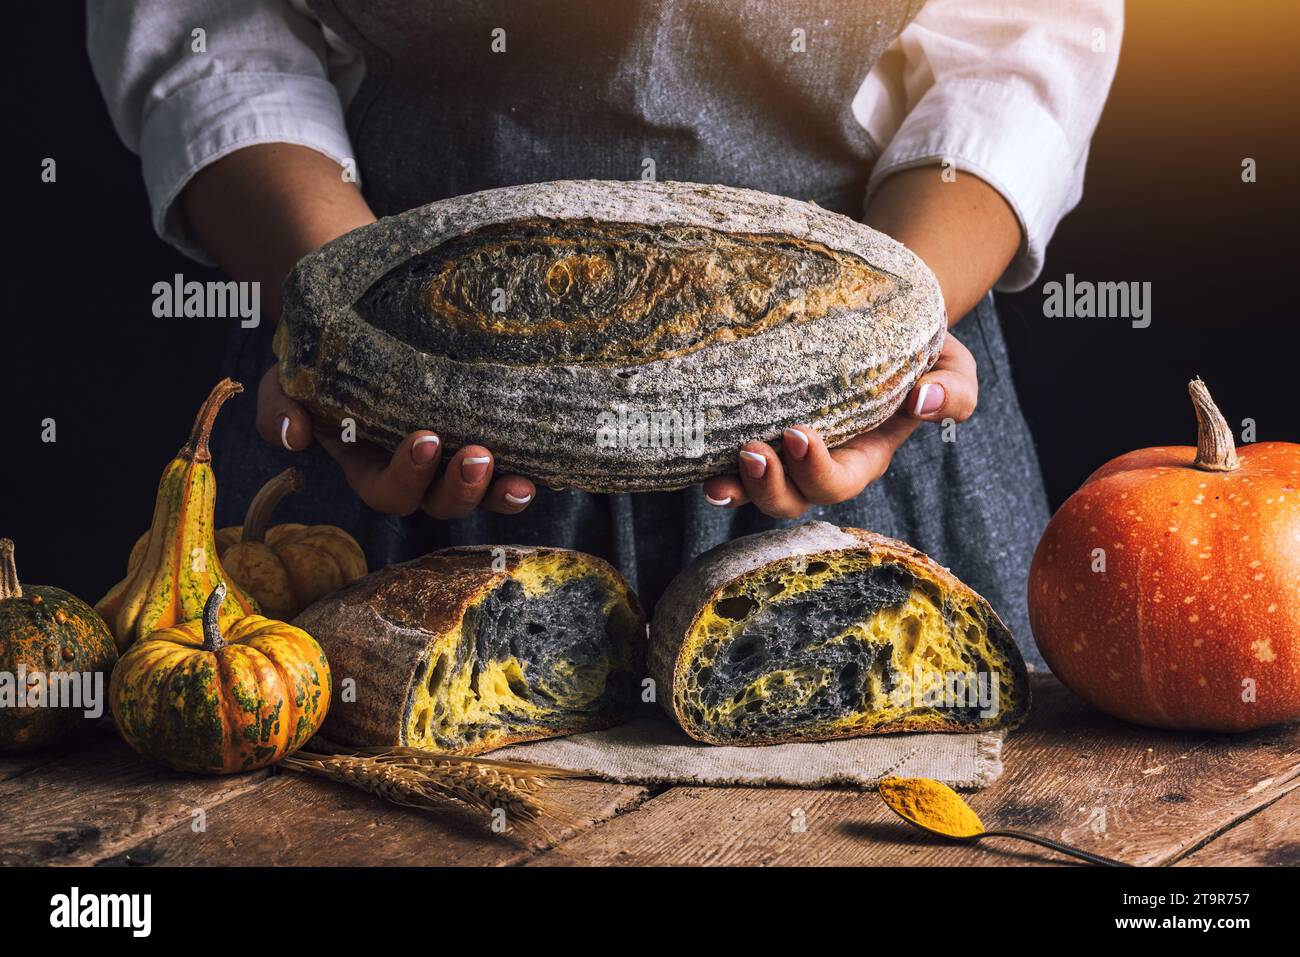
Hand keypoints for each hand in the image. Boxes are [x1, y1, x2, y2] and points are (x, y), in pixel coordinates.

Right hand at [255, 365, 536, 517]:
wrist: (364, 326)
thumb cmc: (324, 360)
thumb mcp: (289, 380)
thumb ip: (281, 408)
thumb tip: (293, 438)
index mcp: (372, 468)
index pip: (389, 492)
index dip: (407, 475)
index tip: (423, 438)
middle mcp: (419, 474)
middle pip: (440, 503)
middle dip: (460, 487)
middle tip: (476, 455)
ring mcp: (456, 461)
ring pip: (481, 495)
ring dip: (500, 492)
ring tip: (518, 477)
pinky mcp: (491, 440)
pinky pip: (513, 469)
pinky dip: (532, 472)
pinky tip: (548, 467)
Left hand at [700, 332, 977, 517]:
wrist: (878, 322)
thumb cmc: (918, 350)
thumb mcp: (953, 367)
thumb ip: (953, 391)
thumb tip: (924, 401)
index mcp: (864, 456)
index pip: (839, 480)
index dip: (817, 469)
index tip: (801, 433)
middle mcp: (819, 463)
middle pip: (791, 498)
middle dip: (769, 486)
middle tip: (753, 450)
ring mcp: (783, 453)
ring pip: (756, 490)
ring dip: (736, 486)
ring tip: (718, 470)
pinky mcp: (755, 429)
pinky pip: (727, 460)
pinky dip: (707, 464)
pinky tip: (692, 457)